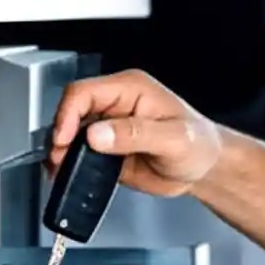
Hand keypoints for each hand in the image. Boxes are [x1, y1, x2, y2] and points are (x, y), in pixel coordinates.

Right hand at [49, 69, 222, 196]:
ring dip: (62, 152)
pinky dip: (70, 166)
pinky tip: (70, 176)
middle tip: (60, 158)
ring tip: (61, 169)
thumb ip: (135, 134)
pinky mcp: (106, 151)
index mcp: (130, 89)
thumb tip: (98, 133)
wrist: (204, 170)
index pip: (85, 92)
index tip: (65, 138)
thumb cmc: (199, 145)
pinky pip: (80, 155)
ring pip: (71, 134)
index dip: (68, 114)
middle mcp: (115, 105)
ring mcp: (109, 128)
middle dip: (61, 135)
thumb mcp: (174, 138)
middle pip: (72, 112)